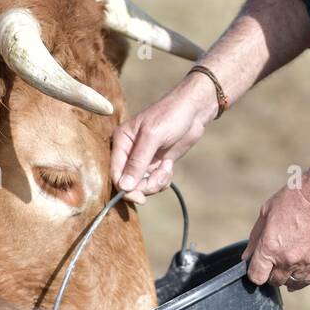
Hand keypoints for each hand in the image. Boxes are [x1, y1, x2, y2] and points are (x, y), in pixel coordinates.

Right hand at [110, 73, 216, 202]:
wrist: (193, 111)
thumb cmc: (170, 116)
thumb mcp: (152, 136)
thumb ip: (138, 161)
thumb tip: (124, 186)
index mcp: (121, 141)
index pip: (115, 172)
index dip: (125, 188)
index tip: (140, 197)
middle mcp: (129, 152)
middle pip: (129, 182)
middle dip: (145, 185)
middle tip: (159, 178)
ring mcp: (143, 159)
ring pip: (142, 184)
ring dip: (156, 181)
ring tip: (166, 167)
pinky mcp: (156, 164)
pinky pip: (154, 181)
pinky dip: (163, 179)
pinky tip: (169, 166)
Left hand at [243, 166, 309, 289]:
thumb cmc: (294, 197)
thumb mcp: (266, 212)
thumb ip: (254, 239)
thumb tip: (247, 257)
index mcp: (270, 247)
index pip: (256, 277)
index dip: (255, 272)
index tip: (258, 264)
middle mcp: (287, 259)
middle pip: (273, 281)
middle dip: (271, 272)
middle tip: (274, 258)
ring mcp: (306, 262)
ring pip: (291, 283)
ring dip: (287, 274)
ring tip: (288, 260)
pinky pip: (308, 280)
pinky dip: (301, 277)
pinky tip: (299, 268)